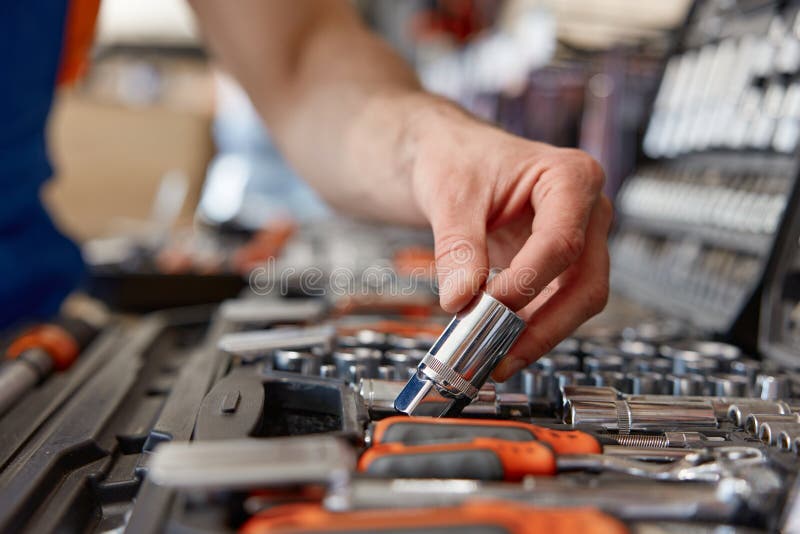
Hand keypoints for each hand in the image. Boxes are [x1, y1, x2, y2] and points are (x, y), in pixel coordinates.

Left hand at [410, 105, 612, 380]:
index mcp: (572, 177)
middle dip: (544, 327)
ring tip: (493, 360)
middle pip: (585, 284)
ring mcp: (579, 240)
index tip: (486, 309)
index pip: (560, 243)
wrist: (452, 157)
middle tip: (501, 358)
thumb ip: (458, 248)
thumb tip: (461, 301)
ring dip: (536, 335)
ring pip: (575, 302)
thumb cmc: (459, 158)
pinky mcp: (560, 266)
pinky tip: (497, 346)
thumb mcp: (451, 196)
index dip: (526, 284)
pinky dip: (527, 328)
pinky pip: (553, 304)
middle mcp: (587, 212)